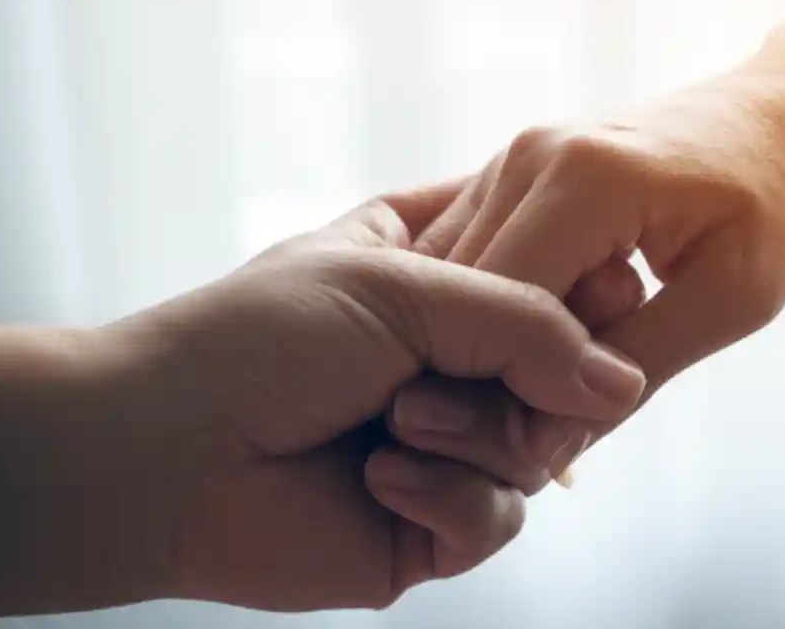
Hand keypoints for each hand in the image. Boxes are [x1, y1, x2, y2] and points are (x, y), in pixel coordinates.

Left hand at [95, 183, 645, 611]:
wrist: (159, 456)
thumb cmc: (262, 341)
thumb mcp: (404, 286)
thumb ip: (528, 324)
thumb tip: (625, 385)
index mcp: (439, 270)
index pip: (552, 264)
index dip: (586, 277)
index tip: (606, 283)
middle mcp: (451, 354)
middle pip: (565, 361)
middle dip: (536, 373)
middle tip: (491, 376)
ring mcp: (446, 438)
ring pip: (541, 445)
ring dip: (472, 435)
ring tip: (393, 425)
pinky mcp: (433, 520)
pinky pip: (499, 517)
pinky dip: (449, 498)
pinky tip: (379, 481)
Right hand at [412, 55, 784, 432]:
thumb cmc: (782, 204)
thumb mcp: (733, 299)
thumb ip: (637, 369)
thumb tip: (541, 456)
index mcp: (582, 179)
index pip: (497, 313)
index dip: (511, 391)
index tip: (555, 438)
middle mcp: (527, 156)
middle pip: (462, 299)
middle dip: (495, 366)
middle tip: (568, 404)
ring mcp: (512, 156)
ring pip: (453, 282)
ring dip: (493, 335)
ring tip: (574, 356)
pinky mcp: (513, 170)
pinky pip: (469, 253)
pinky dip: (491, 305)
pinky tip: (549, 328)